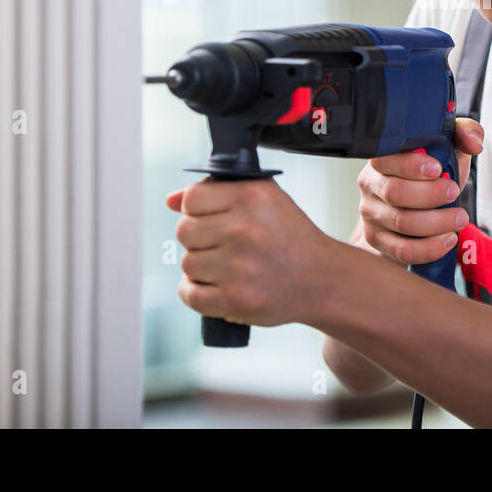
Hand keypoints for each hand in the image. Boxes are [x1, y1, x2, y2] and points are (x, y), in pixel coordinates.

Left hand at [166, 176, 335, 327]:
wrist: (321, 279)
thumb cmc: (290, 236)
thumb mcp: (265, 199)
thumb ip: (217, 192)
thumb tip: (170, 201)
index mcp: (251, 196)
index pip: (192, 199)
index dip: (198, 209)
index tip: (214, 218)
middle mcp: (244, 229)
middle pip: (184, 231)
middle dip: (199, 239)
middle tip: (223, 244)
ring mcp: (239, 266)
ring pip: (187, 264)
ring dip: (201, 267)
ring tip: (228, 266)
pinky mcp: (235, 299)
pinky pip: (190, 294)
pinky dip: (198, 293)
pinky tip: (218, 286)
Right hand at [354, 118, 483, 266]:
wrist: (416, 210)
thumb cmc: (430, 176)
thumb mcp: (448, 149)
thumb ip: (463, 133)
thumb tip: (474, 143)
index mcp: (383, 158)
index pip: (387, 159)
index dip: (411, 165)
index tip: (438, 169)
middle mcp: (370, 184)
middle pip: (395, 192)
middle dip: (431, 195)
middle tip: (455, 193)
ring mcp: (371, 214)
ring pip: (402, 222)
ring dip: (437, 222)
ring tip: (459, 218)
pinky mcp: (377, 240)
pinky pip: (402, 250)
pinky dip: (429, 247)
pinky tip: (447, 239)